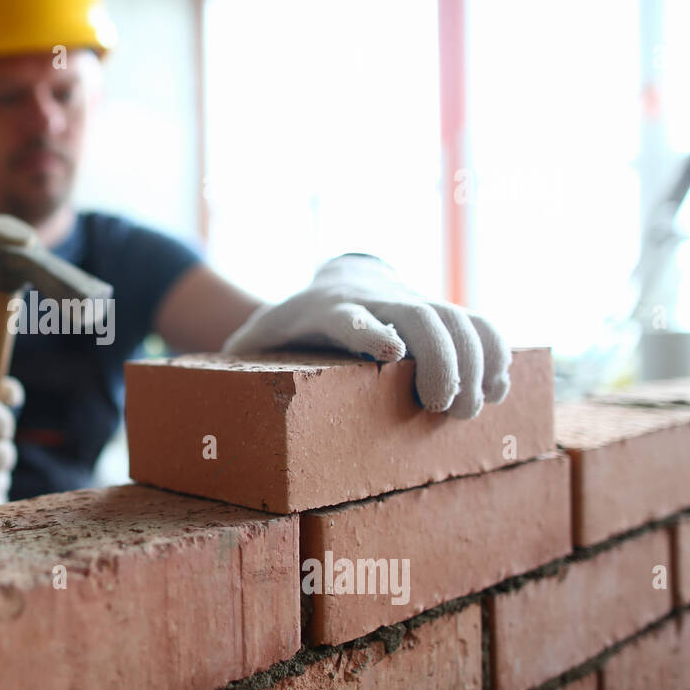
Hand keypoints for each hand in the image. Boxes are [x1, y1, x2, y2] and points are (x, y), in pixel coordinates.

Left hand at [222, 254, 510, 418]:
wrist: (340, 280)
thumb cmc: (293, 323)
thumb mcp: (259, 339)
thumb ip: (235, 361)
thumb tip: (188, 387)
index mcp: (327, 310)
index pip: (349, 317)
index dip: (368, 331)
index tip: (389, 352)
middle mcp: (377, 301)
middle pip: (418, 318)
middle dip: (438, 361)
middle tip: (444, 409)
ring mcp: (414, 301)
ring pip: (456, 320)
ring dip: (474, 362)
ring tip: (474, 409)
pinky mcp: (442, 311)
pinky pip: (480, 324)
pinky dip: (497, 352)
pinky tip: (501, 387)